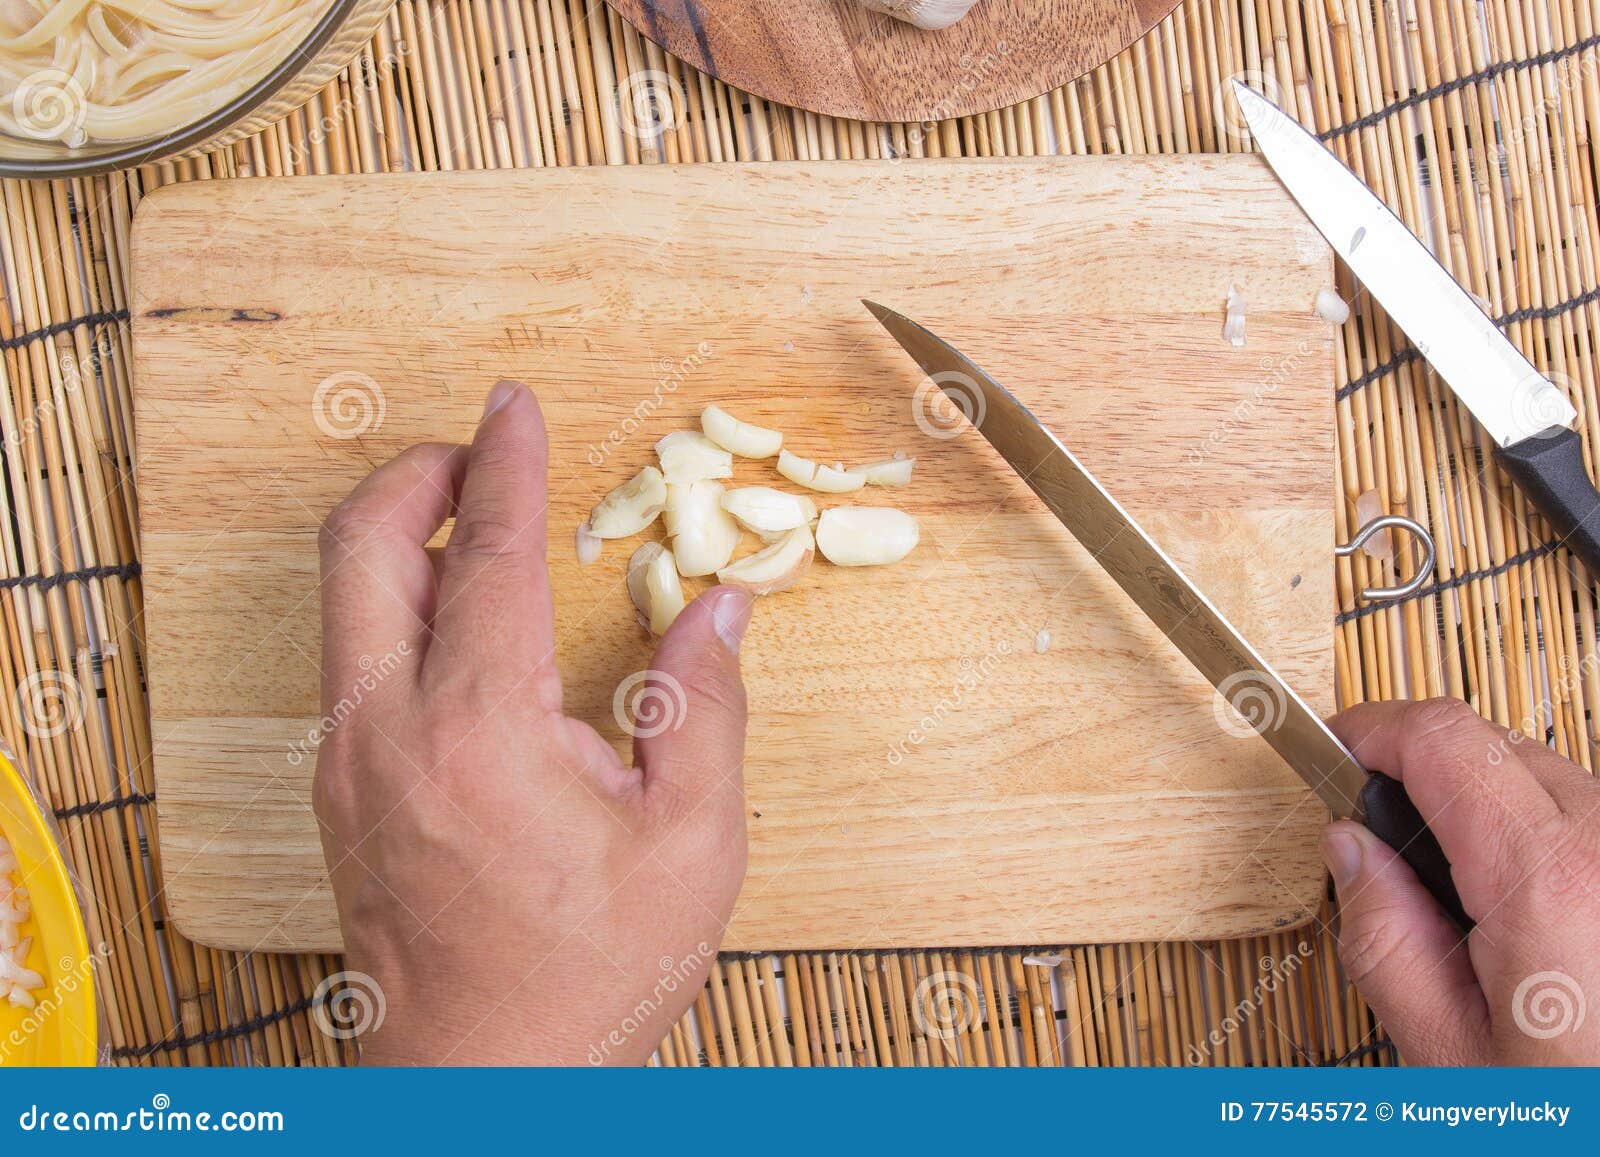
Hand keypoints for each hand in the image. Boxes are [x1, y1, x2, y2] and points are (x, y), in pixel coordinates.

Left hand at [312, 380, 752, 1064]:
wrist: (483, 1086)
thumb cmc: (584, 977)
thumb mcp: (690, 847)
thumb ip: (705, 711)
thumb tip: (720, 611)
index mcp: (478, 729)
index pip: (487, 551)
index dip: (508, 462)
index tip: (515, 403)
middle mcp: (388, 730)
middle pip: (360, 545)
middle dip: (413, 472)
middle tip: (476, 451)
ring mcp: (349, 763)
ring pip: (341, 600)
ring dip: (399, 537)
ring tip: (473, 525)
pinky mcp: (340, 794)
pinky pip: (352, 661)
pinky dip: (393, 606)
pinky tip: (458, 627)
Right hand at [1325, 698, 1599, 1064]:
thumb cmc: (1571, 1112)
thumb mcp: (1446, 1045)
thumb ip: (1381, 935)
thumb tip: (1349, 847)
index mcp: (1546, 881)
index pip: (1443, 740)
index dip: (1373, 729)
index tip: (1336, 749)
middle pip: (1491, 745)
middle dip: (1421, 770)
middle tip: (1378, 835)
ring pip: (1542, 775)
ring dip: (1483, 801)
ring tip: (1457, 888)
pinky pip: (1584, 816)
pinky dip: (1535, 832)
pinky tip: (1517, 904)